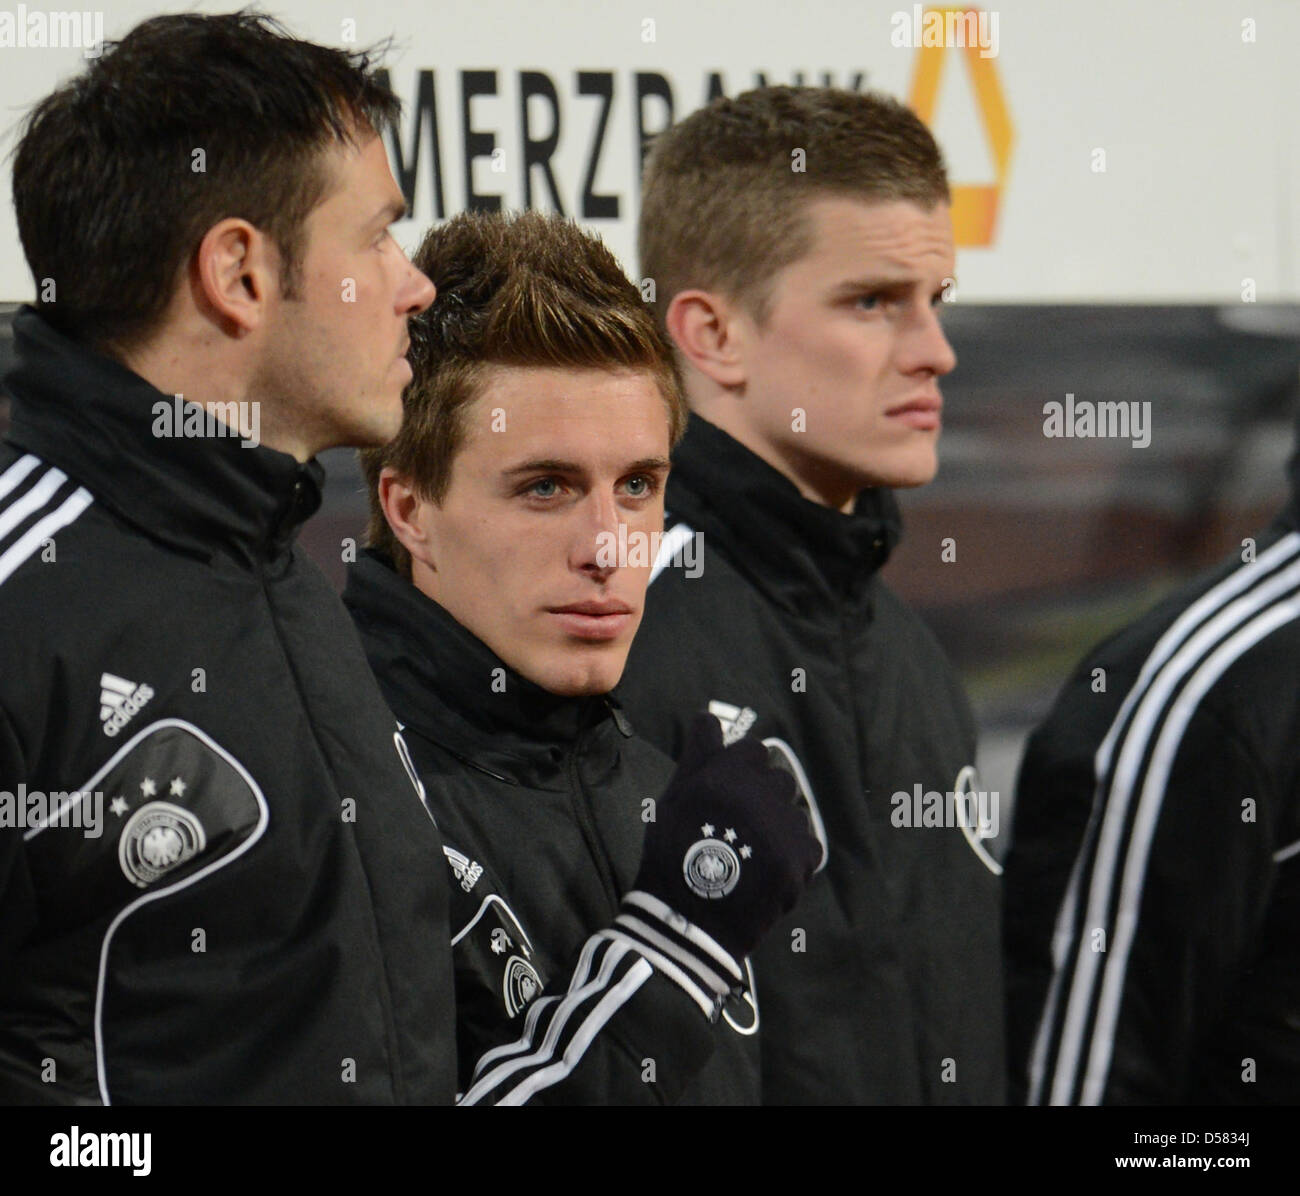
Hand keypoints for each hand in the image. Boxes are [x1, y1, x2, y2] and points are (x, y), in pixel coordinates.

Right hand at [633, 712, 820, 961]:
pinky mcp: (800, 859)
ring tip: (749, 857)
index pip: (753, 750)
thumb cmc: (673, 853)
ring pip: (792, 814)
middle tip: (737, 830)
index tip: (729, 796)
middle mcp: (760, 792)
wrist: (686, 920)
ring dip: (777, 830)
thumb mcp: (673, 796)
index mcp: (727, 772)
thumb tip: (709, 716)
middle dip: (762, 799)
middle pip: (777, 780)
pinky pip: (807, 847)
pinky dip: (791, 859)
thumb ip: (698, 752)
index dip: (741, 771)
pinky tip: (765, 873)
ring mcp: (783, 826)